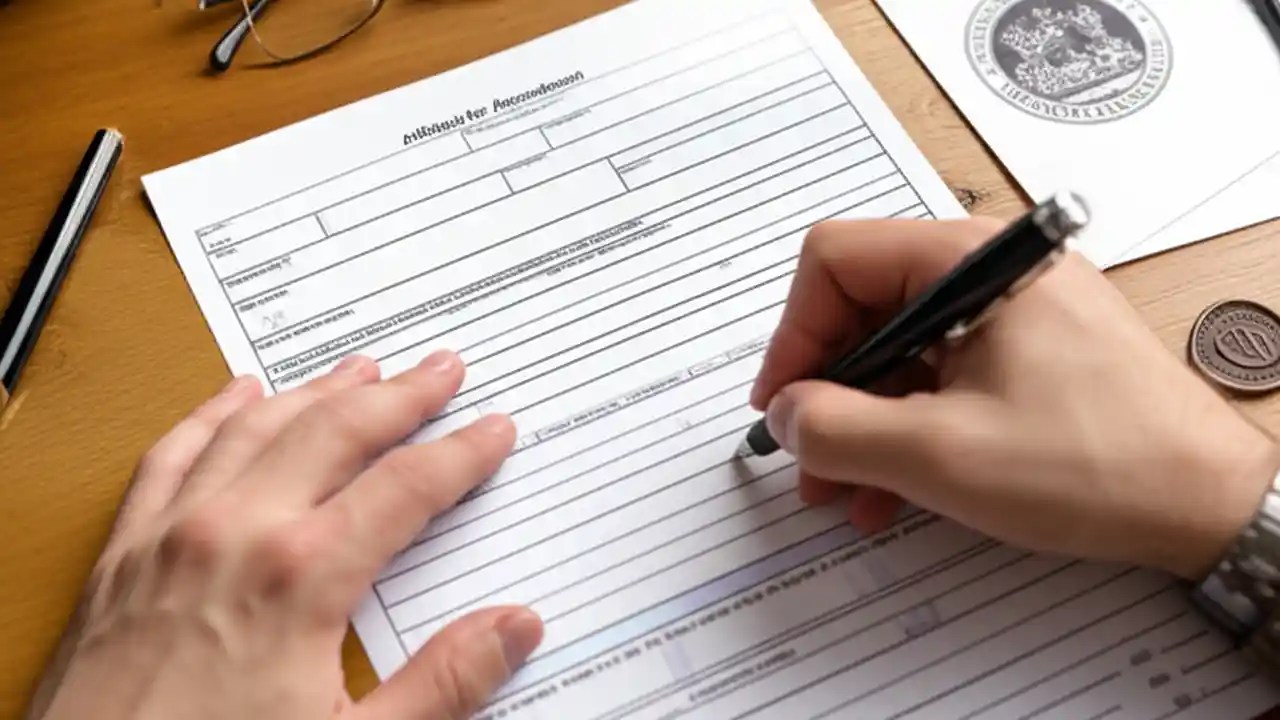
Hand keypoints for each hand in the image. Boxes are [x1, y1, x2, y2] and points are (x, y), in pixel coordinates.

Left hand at [27, 352, 541, 719]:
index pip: (406, 487)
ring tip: (360, 367)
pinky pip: (172, 453)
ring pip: (257, 426)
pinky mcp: (125, 553)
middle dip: (399, 395)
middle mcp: (235, 532)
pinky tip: (237, 395)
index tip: (493, 429)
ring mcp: (172, 534)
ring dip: (317, 390)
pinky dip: (211, 414)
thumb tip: (514, 627)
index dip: (461, 452)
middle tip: (441, 369)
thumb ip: (442, 685)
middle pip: (336, 431)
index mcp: (301, 577)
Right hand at [751, 218, 1279, 580]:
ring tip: (845, 491)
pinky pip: (943, 374)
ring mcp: (1014, 308)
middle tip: (807, 458)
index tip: (781, 406)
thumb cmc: (1094, 465)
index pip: (837, 260)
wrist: (1210, 504)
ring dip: (862, 421)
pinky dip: (908, 425)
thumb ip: (838, 429)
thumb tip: (785, 415)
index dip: (793, 336)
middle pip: (865, 306)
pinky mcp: (1031, 349)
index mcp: (970, 261)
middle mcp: (991, 268)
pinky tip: (893, 489)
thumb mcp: (938, 455)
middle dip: (827, 390)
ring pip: (901, 349)